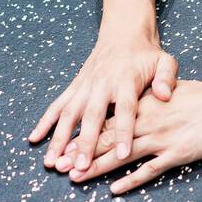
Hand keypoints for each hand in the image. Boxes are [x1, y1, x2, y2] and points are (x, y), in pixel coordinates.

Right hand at [28, 30, 178, 171]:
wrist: (124, 34)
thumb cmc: (147, 55)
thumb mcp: (165, 61)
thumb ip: (167, 77)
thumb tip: (165, 96)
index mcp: (126, 81)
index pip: (126, 109)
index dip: (123, 131)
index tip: (122, 154)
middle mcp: (102, 84)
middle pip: (92, 116)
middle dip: (85, 142)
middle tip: (80, 167)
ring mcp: (85, 86)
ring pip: (69, 113)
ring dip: (59, 138)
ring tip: (52, 162)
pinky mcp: (75, 86)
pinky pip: (57, 105)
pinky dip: (45, 121)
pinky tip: (34, 139)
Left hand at [64, 79, 201, 193]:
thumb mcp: (175, 89)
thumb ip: (153, 97)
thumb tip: (139, 103)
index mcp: (146, 104)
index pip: (108, 120)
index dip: (85, 133)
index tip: (65, 144)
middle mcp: (149, 120)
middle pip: (108, 138)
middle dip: (82, 153)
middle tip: (60, 166)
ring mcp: (162, 138)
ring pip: (122, 155)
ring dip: (98, 167)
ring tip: (77, 178)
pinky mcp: (177, 153)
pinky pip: (149, 169)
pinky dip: (130, 179)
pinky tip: (115, 189)